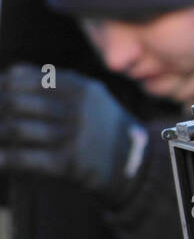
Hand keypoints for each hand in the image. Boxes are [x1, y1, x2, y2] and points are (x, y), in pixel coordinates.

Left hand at [0, 63, 148, 205]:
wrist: (135, 162)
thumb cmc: (103, 126)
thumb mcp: (90, 96)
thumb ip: (55, 83)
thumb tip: (10, 74)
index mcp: (79, 88)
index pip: (22, 79)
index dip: (1, 86)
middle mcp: (76, 109)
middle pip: (14, 102)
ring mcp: (72, 136)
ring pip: (15, 128)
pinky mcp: (68, 163)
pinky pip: (24, 158)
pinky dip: (5, 158)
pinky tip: (0, 160)